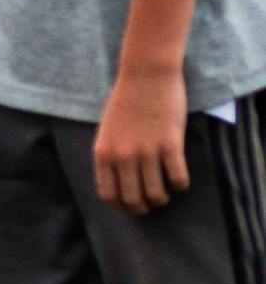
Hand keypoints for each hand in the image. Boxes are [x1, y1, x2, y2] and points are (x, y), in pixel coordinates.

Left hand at [102, 75, 196, 214]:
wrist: (145, 75)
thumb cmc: (125, 100)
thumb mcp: (106, 130)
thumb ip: (110, 154)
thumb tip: (119, 179)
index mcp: (103, 154)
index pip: (109, 194)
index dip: (121, 206)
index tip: (130, 206)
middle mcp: (122, 157)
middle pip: (133, 198)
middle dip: (143, 208)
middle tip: (151, 206)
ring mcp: (146, 151)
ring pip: (156, 192)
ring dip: (162, 199)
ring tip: (166, 195)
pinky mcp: (170, 144)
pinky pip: (177, 177)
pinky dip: (180, 184)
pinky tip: (180, 181)